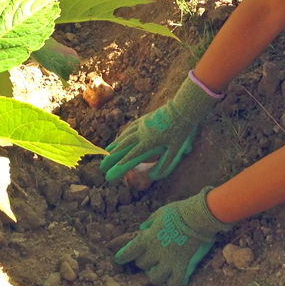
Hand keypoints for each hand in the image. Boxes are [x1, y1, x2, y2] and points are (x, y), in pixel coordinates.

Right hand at [100, 74, 220, 183]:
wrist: (182, 109)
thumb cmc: (181, 131)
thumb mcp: (176, 150)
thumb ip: (165, 164)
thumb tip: (153, 176)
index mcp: (149, 142)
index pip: (132, 156)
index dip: (120, 166)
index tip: (110, 174)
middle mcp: (142, 133)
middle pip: (123, 146)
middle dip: (112, 157)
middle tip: (102, 165)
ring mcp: (142, 125)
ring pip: (125, 136)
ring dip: (115, 145)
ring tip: (107, 152)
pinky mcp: (145, 119)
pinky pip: (130, 128)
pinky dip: (123, 134)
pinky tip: (121, 136)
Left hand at [114, 188, 230, 285]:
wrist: (196, 217)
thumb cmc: (177, 212)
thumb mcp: (159, 214)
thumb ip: (149, 223)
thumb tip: (143, 228)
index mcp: (147, 239)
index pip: (128, 252)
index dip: (122, 256)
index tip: (119, 258)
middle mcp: (155, 252)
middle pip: (141, 264)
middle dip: (143, 261)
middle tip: (148, 257)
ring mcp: (168, 261)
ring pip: (155, 278)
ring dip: (154, 275)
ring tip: (157, 271)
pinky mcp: (182, 265)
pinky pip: (175, 281)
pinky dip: (172, 282)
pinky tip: (171, 279)